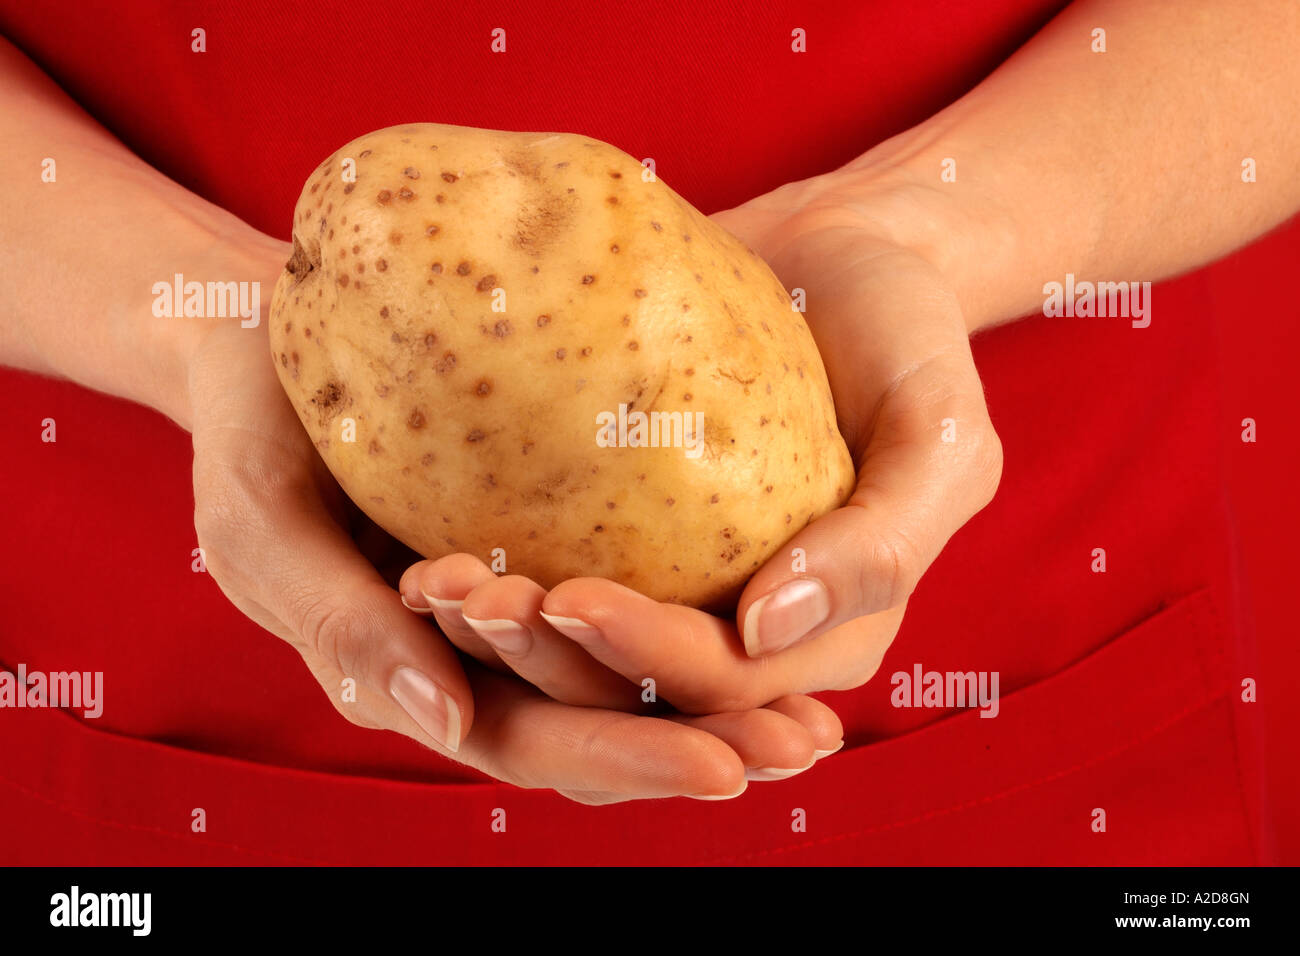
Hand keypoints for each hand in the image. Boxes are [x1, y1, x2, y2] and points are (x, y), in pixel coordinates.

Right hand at [188, 254, 841, 801]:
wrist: (262, 340)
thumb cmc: (251, 432)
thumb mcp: (263, 530)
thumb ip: (338, 631)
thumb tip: (444, 722)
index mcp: (411, 676)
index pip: (526, 743)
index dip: (621, 761)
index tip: (721, 764)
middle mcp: (476, 655)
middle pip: (598, 725)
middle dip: (699, 742)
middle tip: (805, 742)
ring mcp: (517, 594)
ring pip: (625, 671)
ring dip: (720, 694)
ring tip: (821, 704)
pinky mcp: (546, 532)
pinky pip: (631, 580)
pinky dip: (697, 604)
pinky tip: (777, 599)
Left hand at [402, 172, 1002, 712]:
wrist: (844, 253)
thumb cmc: (908, 339)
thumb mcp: (940, 435)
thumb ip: (884, 546)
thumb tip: (765, 628)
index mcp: (825, 633)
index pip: (728, 684)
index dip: (649, 660)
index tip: (572, 598)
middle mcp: (746, 629)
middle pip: (636, 689)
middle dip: (550, 662)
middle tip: (468, 600)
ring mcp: (684, 584)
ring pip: (582, 653)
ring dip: (505, 638)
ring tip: (434, 585)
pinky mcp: (631, 532)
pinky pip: (559, 572)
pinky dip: (498, 574)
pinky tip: (431, 544)